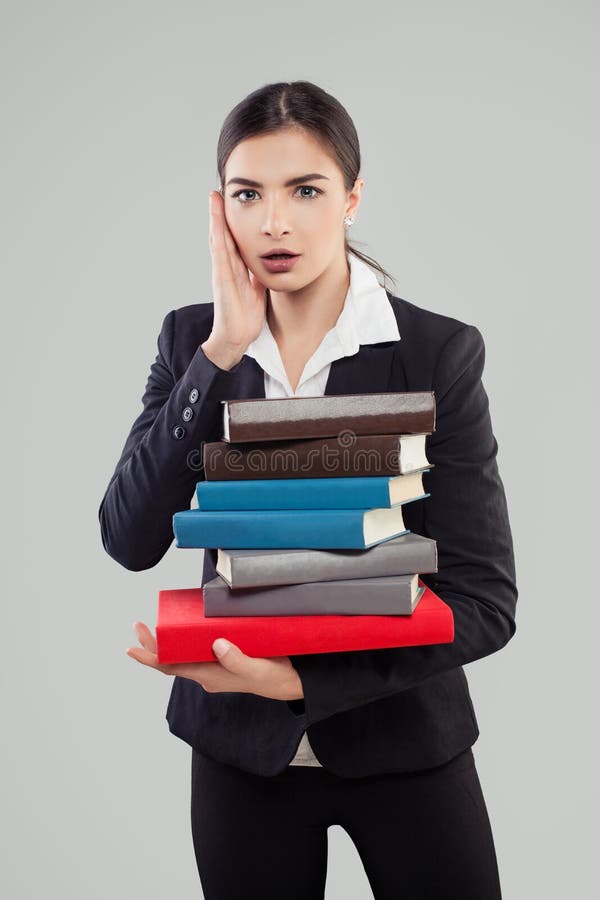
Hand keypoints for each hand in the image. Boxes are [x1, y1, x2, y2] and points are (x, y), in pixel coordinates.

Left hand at [126, 621, 303, 701]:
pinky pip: (198, 650)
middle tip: (139, 624)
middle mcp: (207, 673)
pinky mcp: (225, 659)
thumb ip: (236, 659)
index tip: (132, 648)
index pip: (171, 668)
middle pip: (172, 660)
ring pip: (184, 655)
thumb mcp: (257, 669)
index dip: (150, 658)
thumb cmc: (274, 677)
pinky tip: (186, 628)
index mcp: (210, 676)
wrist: (291, 682)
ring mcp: (215, 667)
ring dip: (168, 641)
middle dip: (153, 645)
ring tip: (156, 624)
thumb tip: (216, 645)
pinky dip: (186, 639)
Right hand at [207, 189, 267, 352]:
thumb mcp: (258, 290)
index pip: (236, 239)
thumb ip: (260, 275)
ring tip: (215, 194)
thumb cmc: (245, 316)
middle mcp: (227, 266)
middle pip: (225, 233)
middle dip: (222, 212)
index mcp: (237, 268)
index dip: (235, 221)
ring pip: (219, 236)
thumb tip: (273, 263)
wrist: (236, 336)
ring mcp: (222, 270)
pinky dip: (216, 232)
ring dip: (216, 215)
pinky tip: (216, 218)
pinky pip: (219, 250)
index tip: (238, 201)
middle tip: (221, 188)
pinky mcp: (221, 276)